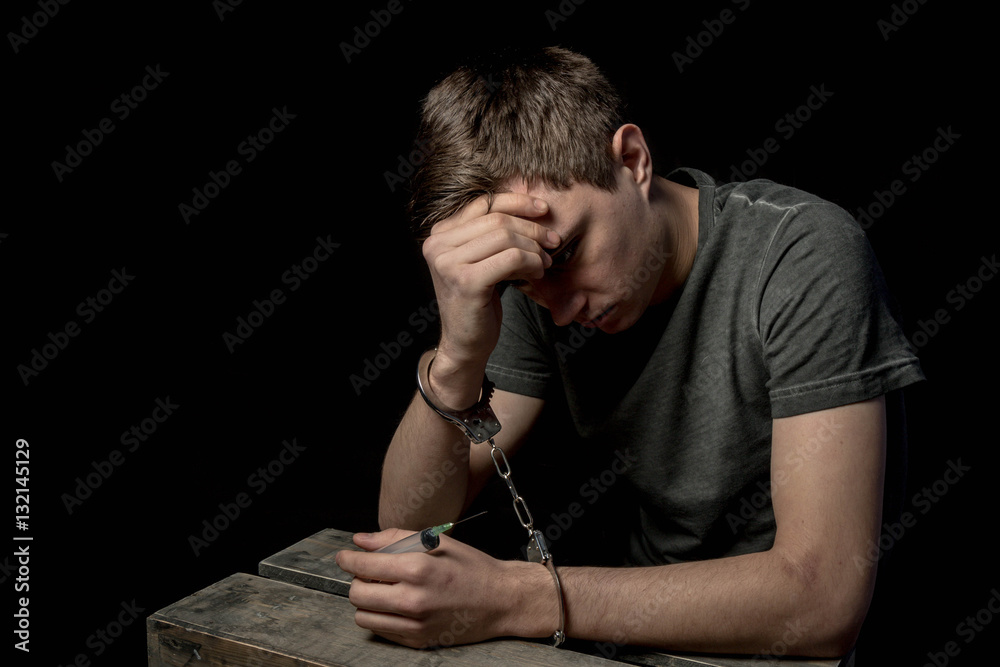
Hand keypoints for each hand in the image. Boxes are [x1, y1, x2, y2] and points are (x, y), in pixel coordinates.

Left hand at [336, 528, 553, 647]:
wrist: (500, 601)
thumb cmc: (471, 567)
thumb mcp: (437, 541)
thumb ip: (394, 538)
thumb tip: (360, 541)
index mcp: (417, 569)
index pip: (363, 565)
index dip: (348, 559)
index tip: (344, 556)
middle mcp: (413, 600)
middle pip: (357, 593)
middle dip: (357, 579)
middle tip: (369, 571)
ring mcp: (415, 625)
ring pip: (363, 616)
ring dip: (367, 600)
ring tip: (383, 588)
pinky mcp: (417, 641)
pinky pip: (380, 631)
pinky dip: (380, 616)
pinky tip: (396, 604)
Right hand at [421, 193, 559, 406]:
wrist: (465, 343)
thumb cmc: (477, 302)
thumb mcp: (480, 261)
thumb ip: (491, 234)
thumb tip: (531, 207)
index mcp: (439, 235)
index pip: (483, 203)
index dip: (517, 202)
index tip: (543, 209)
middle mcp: (437, 245)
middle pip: (498, 220)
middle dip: (532, 229)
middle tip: (553, 242)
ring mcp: (448, 263)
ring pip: (506, 238)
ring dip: (534, 249)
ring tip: (544, 263)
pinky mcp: (466, 281)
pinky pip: (512, 258)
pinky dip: (531, 262)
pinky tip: (537, 273)